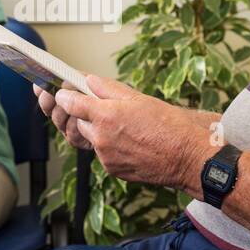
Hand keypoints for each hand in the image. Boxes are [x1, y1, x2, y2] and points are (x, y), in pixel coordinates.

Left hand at [35, 74, 222, 193]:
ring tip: (122, 126)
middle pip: (77, 122)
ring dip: (98, 131)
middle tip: (100, 109)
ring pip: (90, 139)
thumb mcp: (138, 98)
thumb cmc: (169, 126)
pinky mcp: (112, 169)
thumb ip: (108, 89)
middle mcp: (101, 137)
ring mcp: (105, 156)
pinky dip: (109, 146)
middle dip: (84, 115)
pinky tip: (129, 141)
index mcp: (106, 115)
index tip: (63, 92)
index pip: (71, 102)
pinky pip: (102, 154)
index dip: (65, 95)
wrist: (186, 158)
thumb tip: (88, 80)